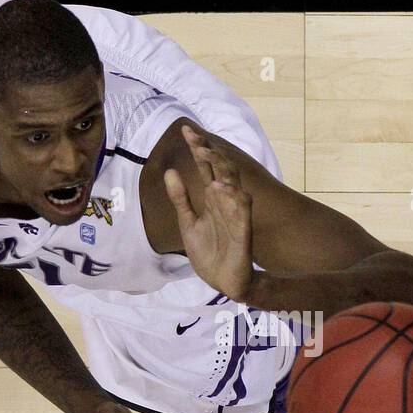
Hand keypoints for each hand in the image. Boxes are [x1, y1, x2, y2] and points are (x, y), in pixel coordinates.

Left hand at [163, 124, 254, 302]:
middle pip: (220, 169)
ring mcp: (235, 215)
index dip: (199, 148)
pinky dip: (232, 198)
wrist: (223, 281)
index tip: (186, 131)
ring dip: (220, 168)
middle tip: (194, 137)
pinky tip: (219, 187)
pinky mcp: (242, 232)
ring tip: (204, 152)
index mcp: (212, 199)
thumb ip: (180, 199)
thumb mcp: (187, 223)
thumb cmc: (209, 252)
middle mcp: (225, 202)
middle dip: (209, 152)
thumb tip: (170, 171)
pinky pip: (241, 211)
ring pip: (232, 184)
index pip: (206, 168)